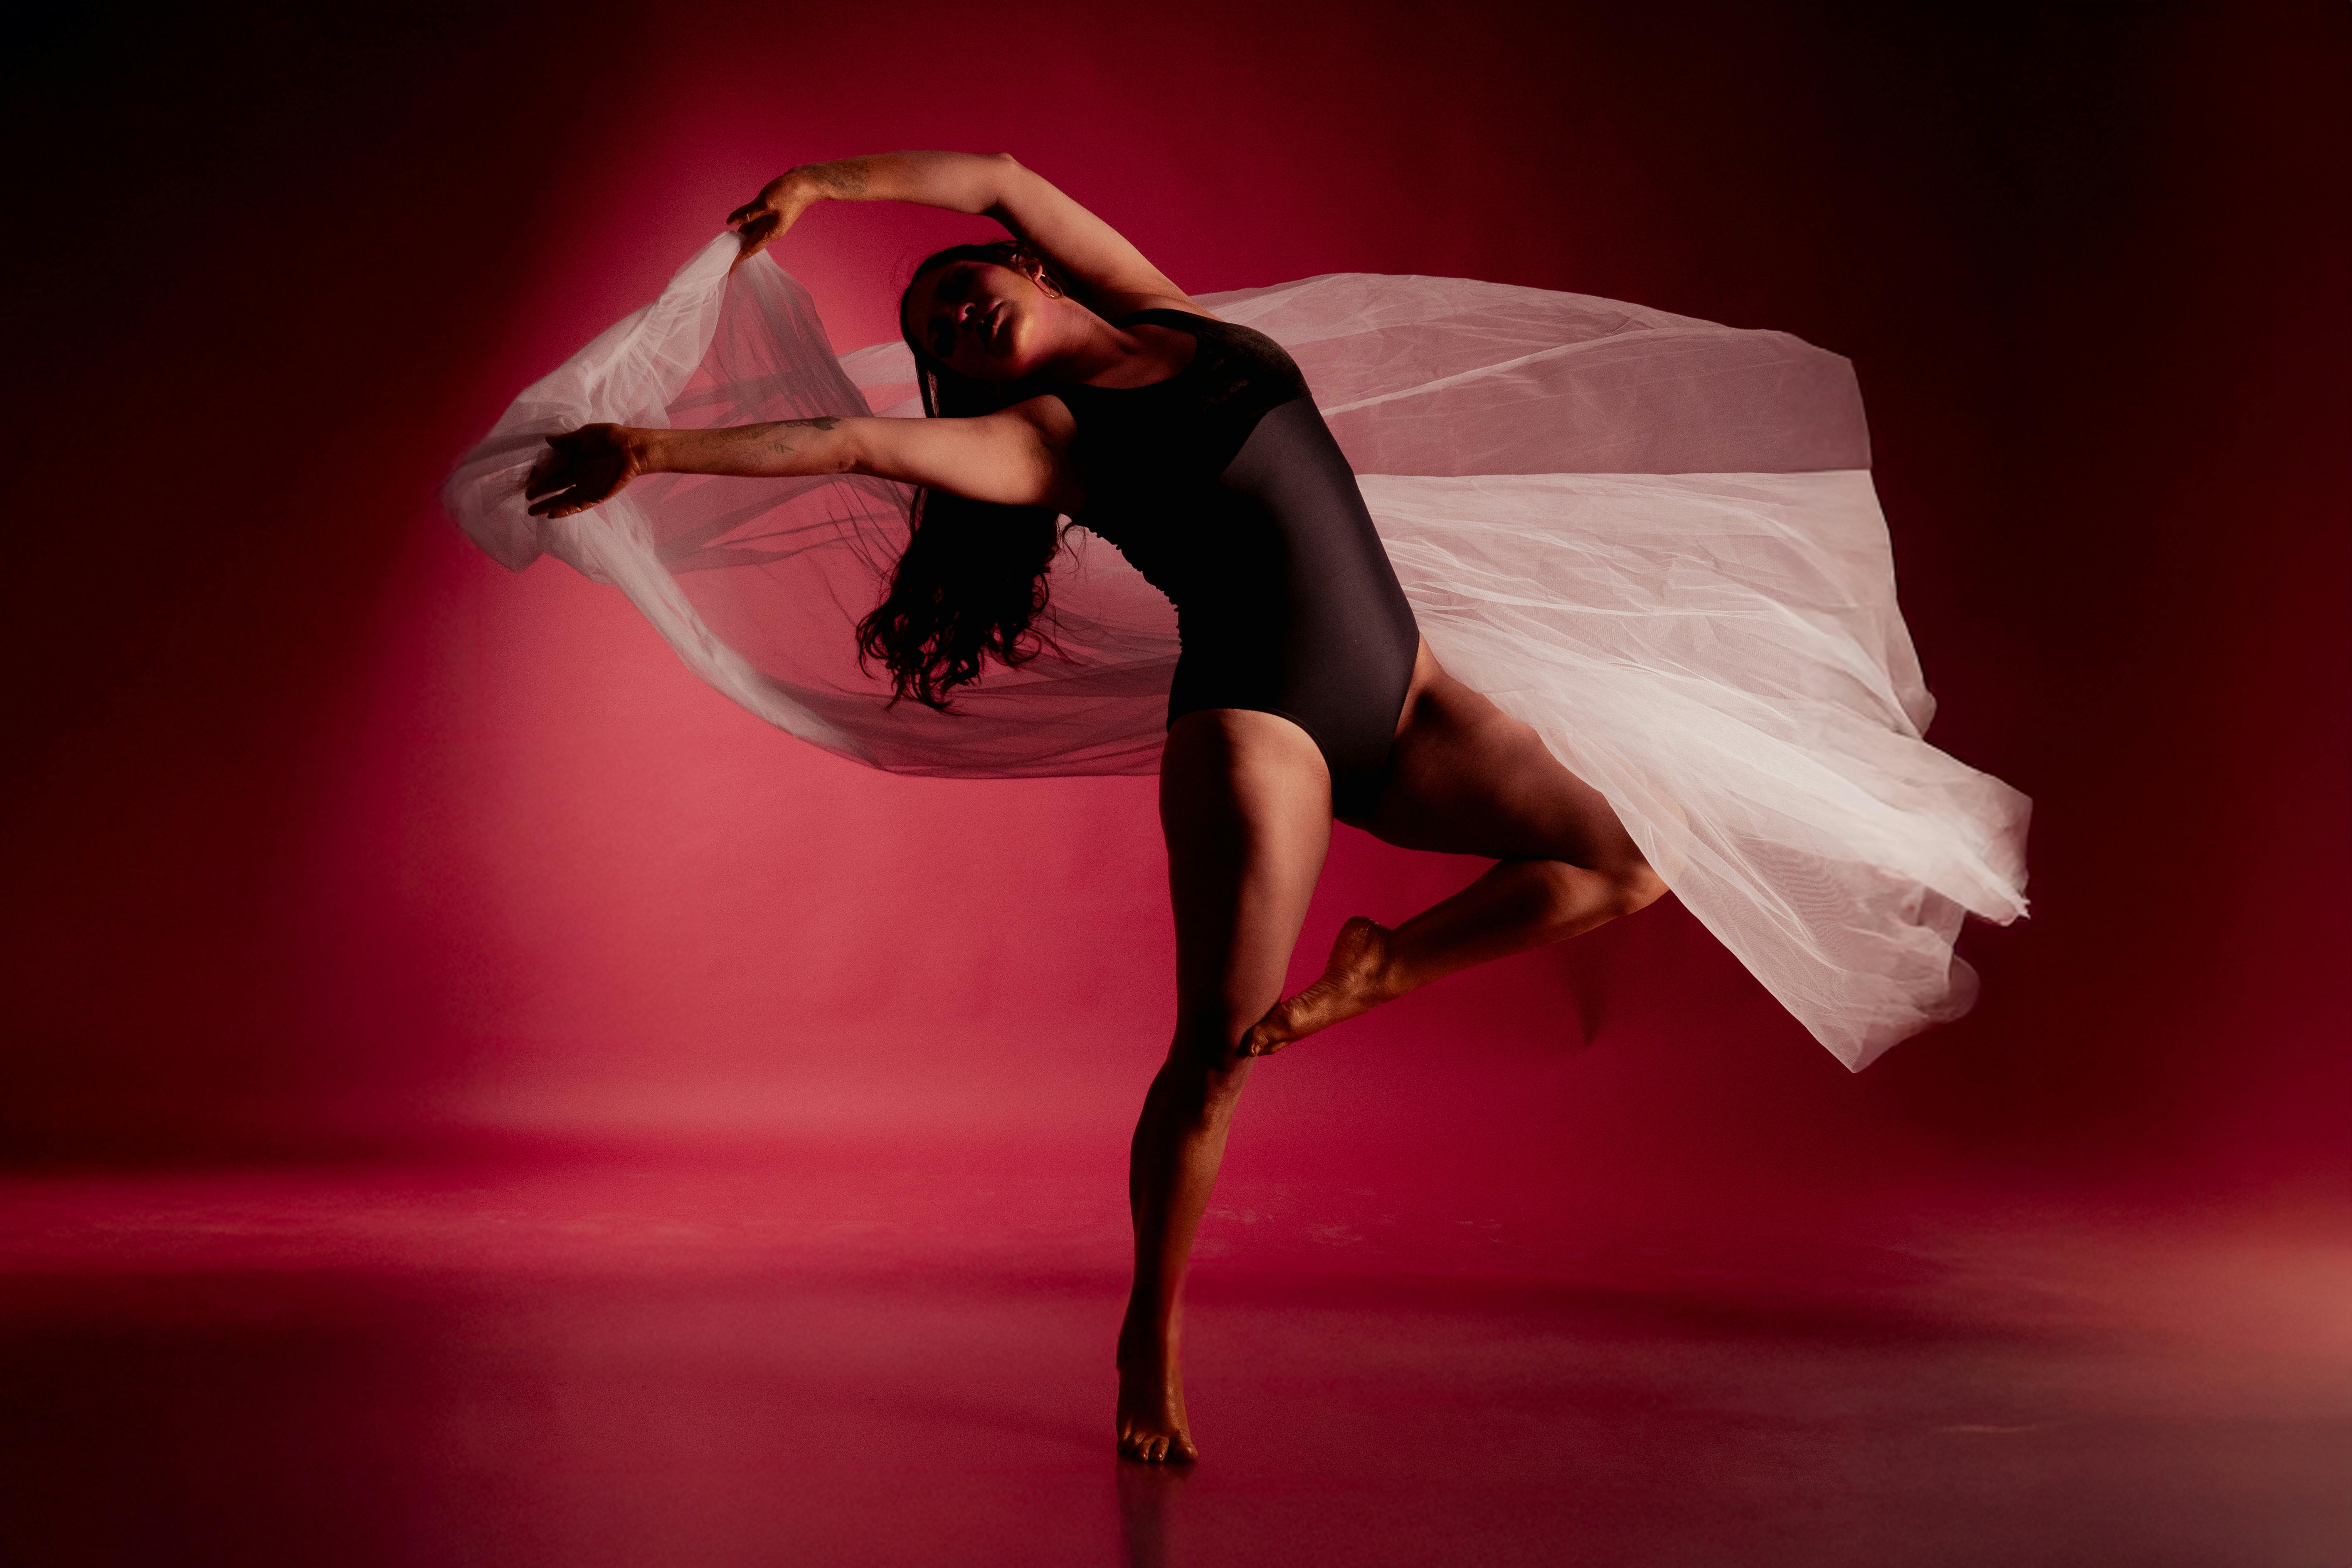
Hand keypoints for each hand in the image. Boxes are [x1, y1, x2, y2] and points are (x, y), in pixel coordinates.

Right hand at [524, 424, 644, 517]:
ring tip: (531, 511)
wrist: (632, 449)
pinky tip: (551, 515)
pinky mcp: (595, 496)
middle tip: (526, 496)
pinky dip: (565, 510)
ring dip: (547, 505)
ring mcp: (586, 487)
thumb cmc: (611, 438)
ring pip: (562, 498)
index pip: (552, 469)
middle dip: (539, 491)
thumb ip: (567, 441)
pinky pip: (577, 505)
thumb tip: (547, 440)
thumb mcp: (585, 435)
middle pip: (554, 485)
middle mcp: (577, 475)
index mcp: (574, 459)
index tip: (527, 477)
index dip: (539, 473)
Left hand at [728, 168, 820, 266]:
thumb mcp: (766, 203)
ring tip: (725, 245)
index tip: (728, 271)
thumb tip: (730, 222)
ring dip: (738, 238)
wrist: (807, 183)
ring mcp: (770, 222)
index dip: (738, 260)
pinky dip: (744, 223)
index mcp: (770, 233)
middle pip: (748, 244)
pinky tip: (735, 223)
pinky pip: (753, 221)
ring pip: (750, 232)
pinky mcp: (770, 212)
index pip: (749, 250)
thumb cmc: (789, 193)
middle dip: (736, 252)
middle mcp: (770, 230)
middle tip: (722, 260)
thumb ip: (747, 213)